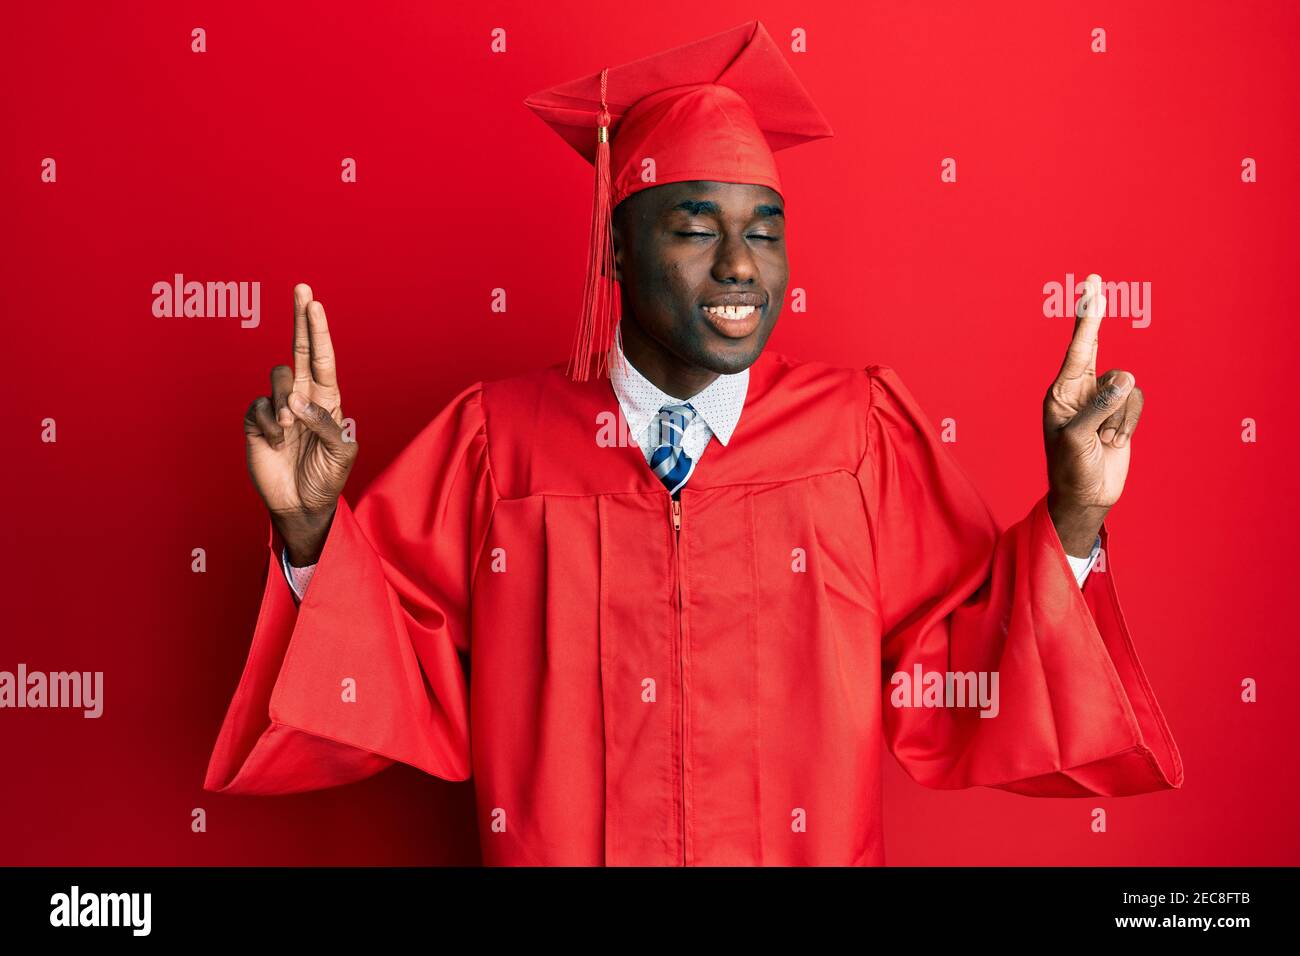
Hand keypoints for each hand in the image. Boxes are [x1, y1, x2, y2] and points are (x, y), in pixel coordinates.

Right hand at [243, 284, 358, 563]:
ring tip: (290, 429)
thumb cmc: (327, 477)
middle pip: (300, 348)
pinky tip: (275, 440)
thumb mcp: (341, 451)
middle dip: (301, 318)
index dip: (318, 329)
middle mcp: (304, 396)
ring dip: (286, 401)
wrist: (301, 504)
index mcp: (328, 398)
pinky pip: (259, 405)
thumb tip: (297, 401)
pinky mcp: (257, 419)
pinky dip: (269, 423)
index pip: (323, 357)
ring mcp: (279, 406)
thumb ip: (325, 422)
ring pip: (278, 377)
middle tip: (302, 288)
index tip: (314, 303)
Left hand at [1042, 273, 1143, 556]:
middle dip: (1097, 339)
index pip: (1078, 347)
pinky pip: (1137, 402)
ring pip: (1127, 387)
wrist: (1086, 495)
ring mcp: (1103, 401)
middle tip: (1093, 304)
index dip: (1088, 315)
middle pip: (1101, 356)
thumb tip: (1126, 378)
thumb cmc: (1070, 468)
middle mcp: (1081, 390)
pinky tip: (1114, 442)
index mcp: (1061, 391)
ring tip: (1101, 440)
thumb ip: (1100, 406)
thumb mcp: (1077, 437)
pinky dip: (1128, 424)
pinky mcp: (1121, 413)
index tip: (1092, 286)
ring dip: (1118, 418)